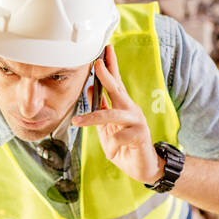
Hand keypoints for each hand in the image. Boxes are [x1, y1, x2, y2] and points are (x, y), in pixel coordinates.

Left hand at [69, 44, 161, 183]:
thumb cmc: (123, 146)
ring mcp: (137, 121)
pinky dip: (111, 145)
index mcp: (122, 106)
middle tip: (97, 62)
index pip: (115, 83)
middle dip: (106, 75)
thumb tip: (90, 88)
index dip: (110, 66)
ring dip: (93, 117)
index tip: (104, 50)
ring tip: (77, 122)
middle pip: (117, 89)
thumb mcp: (106, 127)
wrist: (141, 167)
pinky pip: (119, 137)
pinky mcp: (140, 135)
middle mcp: (131, 110)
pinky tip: (114, 151)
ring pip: (113, 115)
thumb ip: (101, 108)